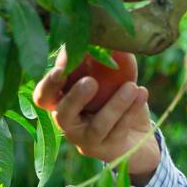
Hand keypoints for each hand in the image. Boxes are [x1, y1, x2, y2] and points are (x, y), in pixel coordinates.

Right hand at [33, 48, 160, 169]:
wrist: (140, 136)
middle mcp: (69, 124)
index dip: (49, 84)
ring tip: (133, 86)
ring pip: (97, 126)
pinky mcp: (107, 151)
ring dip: (115, 105)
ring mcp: (87, 141)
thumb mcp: (112, 76)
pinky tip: (143, 92)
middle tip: (91, 81)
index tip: (62, 67)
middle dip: (75, 98)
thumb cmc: (117, 99)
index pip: (44, 96)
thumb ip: (105, 58)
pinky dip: (131, 111)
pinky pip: (119, 132)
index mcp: (62, 101)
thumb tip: (106, 34)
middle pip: (62, 115)